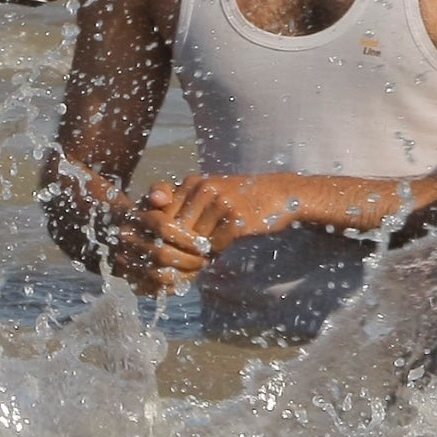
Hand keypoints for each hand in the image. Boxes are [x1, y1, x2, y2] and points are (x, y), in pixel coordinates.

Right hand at [115, 181, 209, 294]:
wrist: (124, 230)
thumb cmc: (151, 212)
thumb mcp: (155, 198)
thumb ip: (161, 192)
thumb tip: (160, 198)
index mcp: (135, 217)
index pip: (164, 228)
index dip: (188, 238)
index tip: (204, 243)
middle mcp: (127, 240)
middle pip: (162, 254)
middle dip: (189, 259)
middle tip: (205, 259)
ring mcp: (125, 261)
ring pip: (159, 275)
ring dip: (184, 274)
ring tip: (197, 269)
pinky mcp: (129, 279)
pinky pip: (154, 289)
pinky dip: (173, 286)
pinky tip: (186, 278)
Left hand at [166, 173, 308, 254]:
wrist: (279, 195)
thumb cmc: (239, 199)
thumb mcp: (208, 195)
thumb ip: (182, 208)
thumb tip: (156, 236)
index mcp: (192, 182)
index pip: (162, 217)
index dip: (166, 235)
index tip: (173, 245)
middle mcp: (203, 188)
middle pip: (176, 231)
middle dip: (182, 246)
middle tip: (191, 253)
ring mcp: (220, 202)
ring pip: (195, 240)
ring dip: (200, 250)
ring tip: (208, 249)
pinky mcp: (236, 218)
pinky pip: (215, 245)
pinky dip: (217, 251)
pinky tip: (224, 246)